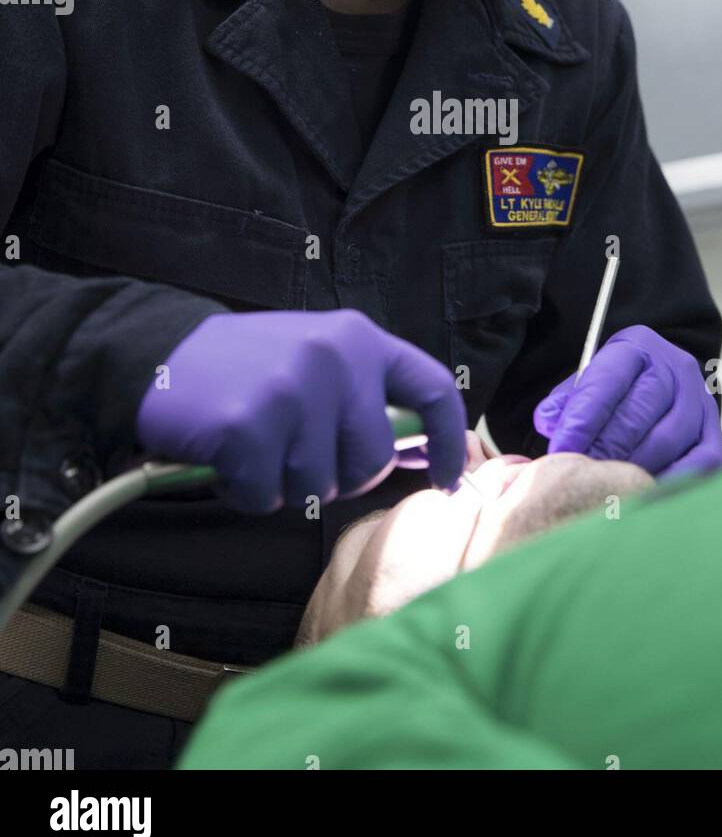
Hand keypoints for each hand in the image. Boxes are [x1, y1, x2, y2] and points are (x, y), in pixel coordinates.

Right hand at [135, 309, 466, 511]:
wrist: (157, 353)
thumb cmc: (246, 369)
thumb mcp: (318, 359)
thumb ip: (366, 396)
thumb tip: (424, 452)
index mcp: (358, 339)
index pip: (432, 388)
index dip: (450, 441)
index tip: (449, 478)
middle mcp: (334, 359)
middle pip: (371, 460)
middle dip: (337, 476)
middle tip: (294, 455)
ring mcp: (291, 392)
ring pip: (318, 487)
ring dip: (283, 484)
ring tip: (255, 447)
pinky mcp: (249, 427)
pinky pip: (267, 498)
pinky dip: (244, 492)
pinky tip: (227, 458)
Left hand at [533, 324, 721, 477]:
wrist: (661, 387)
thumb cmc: (615, 390)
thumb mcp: (587, 383)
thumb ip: (566, 401)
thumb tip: (548, 422)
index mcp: (637, 347)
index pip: (607, 381)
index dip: (582, 419)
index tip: (561, 449)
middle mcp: (675, 368)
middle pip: (638, 412)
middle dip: (605, 447)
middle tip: (581, 473)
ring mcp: (700, 401)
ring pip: (666, 441)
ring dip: (632, 468)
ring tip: (604, 486)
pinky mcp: (714, 435)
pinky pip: (698, 464)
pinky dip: (668, 482)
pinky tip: (642, 492)